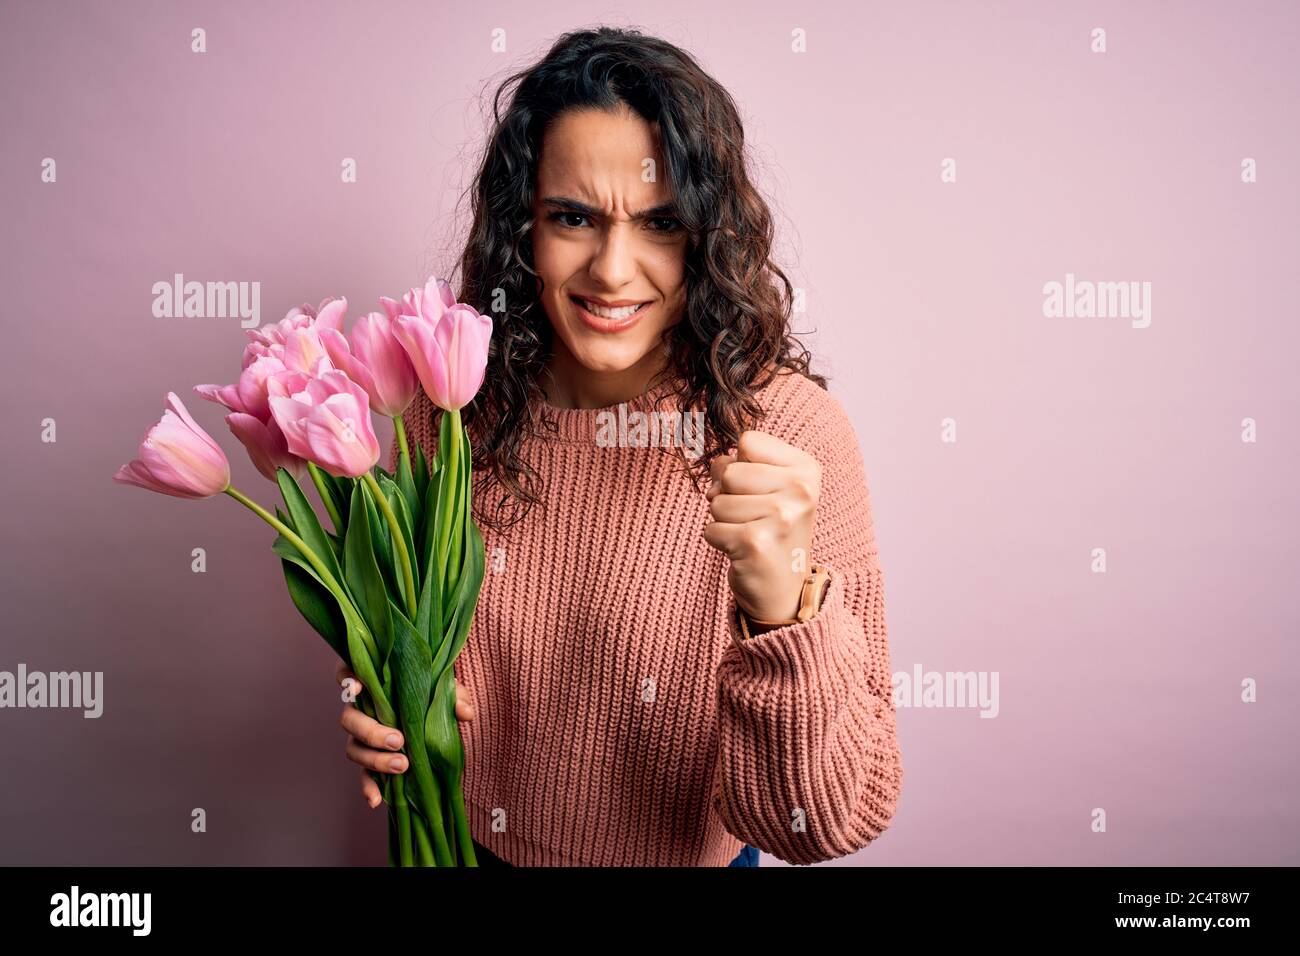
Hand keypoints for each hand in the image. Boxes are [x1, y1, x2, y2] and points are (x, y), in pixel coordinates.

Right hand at [336, 660, 476, 808]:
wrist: (436, 715)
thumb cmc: (435, 691)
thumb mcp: (446, 689)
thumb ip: (454, 695)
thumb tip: (464, 713)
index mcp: (376, 684)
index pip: (349, 675)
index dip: (347, 680)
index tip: (358, 687)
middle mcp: (362, 710)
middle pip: (350, 719)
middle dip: (371, 731)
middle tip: (399, 740)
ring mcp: (363, 737)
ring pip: (354, 748)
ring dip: (375, 759)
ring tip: (402, 766)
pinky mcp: (371, 759)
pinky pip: (363, 775)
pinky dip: (368, 787)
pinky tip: (377, 801)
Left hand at [703, 430, 820, 623]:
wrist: (785, 590)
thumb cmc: (773, 530)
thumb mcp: (770, 488)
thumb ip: (742, 464)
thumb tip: (716, 464)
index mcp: (807, 470)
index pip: (748, 442)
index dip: (741, 464)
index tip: (759, 489)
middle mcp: (800, 491)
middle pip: (729, 471)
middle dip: (728, 495)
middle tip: (752, 517)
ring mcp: (780, 518)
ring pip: (717, 501)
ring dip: (723, 520)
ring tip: (749, 533)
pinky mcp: (756, 543)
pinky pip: (710, 529)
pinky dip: (718, 541)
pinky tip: (742, 550)